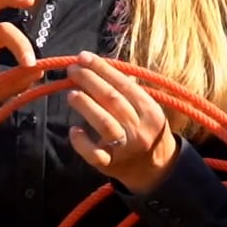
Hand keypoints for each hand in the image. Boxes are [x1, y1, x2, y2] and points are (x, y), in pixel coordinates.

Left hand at [66, 51, 178, 193]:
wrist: (155, 170)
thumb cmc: (145, 131)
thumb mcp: (147, 109)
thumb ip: (128, 90)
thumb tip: (99, 66)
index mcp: (151, 111)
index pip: (125, 85)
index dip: (103, 69)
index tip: (84, 56)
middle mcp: (140, 129)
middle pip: (113, 100)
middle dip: (90, 81)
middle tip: (72, 69)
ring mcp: (126, 148)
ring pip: (104, 123)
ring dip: (85, 105)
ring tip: (71, 94)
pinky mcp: (111, 165)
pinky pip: (94, 154)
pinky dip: (81, 142)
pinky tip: (74, 131)